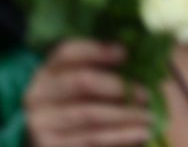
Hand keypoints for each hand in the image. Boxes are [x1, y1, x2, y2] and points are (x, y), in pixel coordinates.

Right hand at [22, 40, 153, 146]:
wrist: (51, 141)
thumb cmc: (74, 108)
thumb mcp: (78, 86)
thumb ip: (101, 70)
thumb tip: (141, 56)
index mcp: (46, 72)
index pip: (68, 52)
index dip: (97, 50)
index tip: (125, 53)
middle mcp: (37, 95)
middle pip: (82, 81)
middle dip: (118, 86)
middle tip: (147, 94)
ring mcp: (41, 123)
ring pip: (90, 114)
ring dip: (125, 115)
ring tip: (150, 117)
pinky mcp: (50, 146)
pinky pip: (91, 140)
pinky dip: (120, 137)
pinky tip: (140, 134)